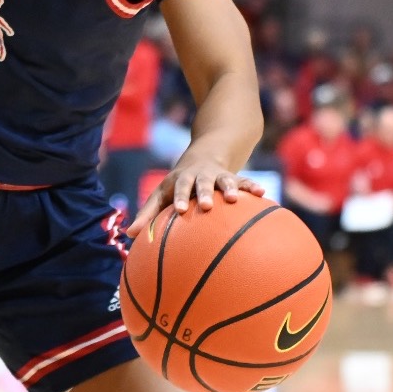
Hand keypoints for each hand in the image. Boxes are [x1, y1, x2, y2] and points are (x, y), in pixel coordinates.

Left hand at [128, 164, 267, 235]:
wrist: (204, 156)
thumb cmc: (177, 184)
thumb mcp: (161, 194)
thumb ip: (148, 214)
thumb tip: (129, 235)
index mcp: (181, 180)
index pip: (178, 188)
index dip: (179, 198)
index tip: (179, 210)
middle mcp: (200, 176)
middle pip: (201, 182)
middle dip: (203, 192)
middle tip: (207, 205)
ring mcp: (218, 176)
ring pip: (224, 179)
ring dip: (229, 187)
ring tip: (234, 199)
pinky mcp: (234, 178)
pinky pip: (244, 181)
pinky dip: (252, 186)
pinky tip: (263, 193)